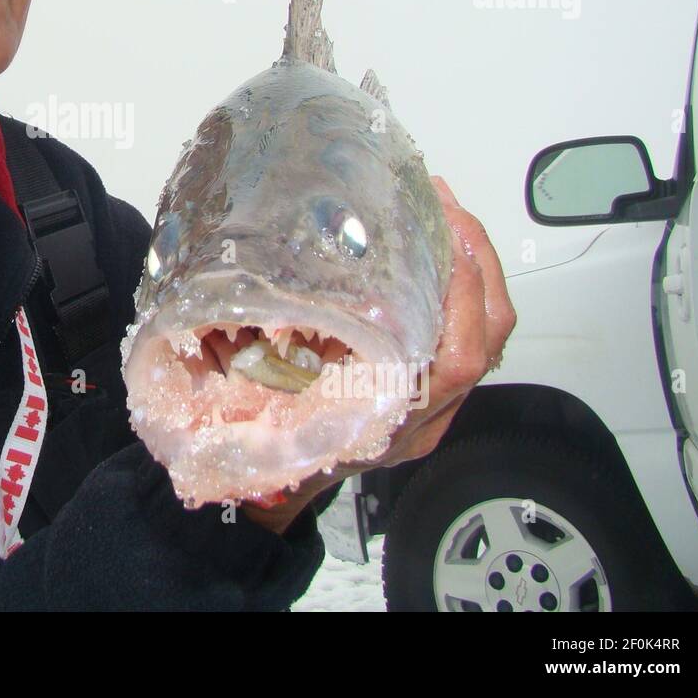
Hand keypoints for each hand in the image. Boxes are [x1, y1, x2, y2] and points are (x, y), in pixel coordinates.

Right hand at [243, 175, 516, 531]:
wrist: (276, 491)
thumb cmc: (266, 448)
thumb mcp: (247, 397)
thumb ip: (242, 351)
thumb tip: (210, 297)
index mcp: (390, 419)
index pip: (457, 359)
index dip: (461, 296)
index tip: (443, 237)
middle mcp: (424, 415)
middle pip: (487, 337)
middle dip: (476, 263)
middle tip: (444, 206)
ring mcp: (436, 406)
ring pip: (486, 335)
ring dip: (475, 270)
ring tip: (444, 215)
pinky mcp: (434, 392)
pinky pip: (468, 336)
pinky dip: (463, 290)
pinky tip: (434, 253)